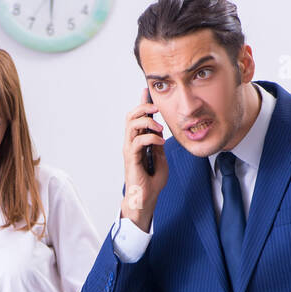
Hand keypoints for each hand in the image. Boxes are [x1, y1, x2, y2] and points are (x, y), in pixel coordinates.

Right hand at [122, 86, 167, 231]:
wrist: (146, 199)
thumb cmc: (152, 182)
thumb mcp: (161, 159)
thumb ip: (158, 145)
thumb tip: (159, 132)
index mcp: (137, 142)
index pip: (137, 118)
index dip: (141, 104)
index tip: (146, 92)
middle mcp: (131, 143)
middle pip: (130, 116)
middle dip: (143, 108)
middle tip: (156, 109)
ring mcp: (129, 150)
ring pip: (131, 124)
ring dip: (147, 121)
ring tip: (160, 127)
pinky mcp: (131, 158)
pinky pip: (138, 140)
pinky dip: (151, 137)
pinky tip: (161, 142)